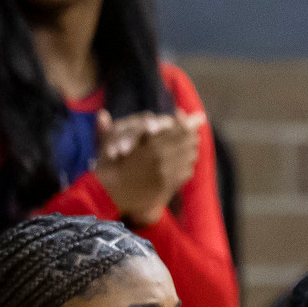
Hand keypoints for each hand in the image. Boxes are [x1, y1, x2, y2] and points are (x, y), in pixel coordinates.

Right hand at [94, 111, 203, 225]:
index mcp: (151, 141)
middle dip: (192, 135)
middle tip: (194, 132)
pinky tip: (185, 163)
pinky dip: (188, 165)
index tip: (199, 117)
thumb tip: (109, 112)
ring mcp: (166, 171)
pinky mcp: (168, 185)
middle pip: (189, 141)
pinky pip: (187, 172)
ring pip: (190, 156)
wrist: (109, 194)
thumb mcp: (116, 139)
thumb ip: (130, 123)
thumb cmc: (109, 165)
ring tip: (191, 146)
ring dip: (191, 150)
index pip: (180, 129)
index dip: (191, 122)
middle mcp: (162, 156)